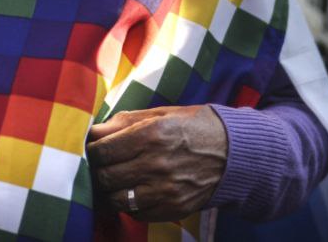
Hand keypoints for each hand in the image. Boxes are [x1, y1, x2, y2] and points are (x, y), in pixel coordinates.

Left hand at [86, 105, 226, 221]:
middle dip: (98, 171)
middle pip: (106, 177)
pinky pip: (138, 213)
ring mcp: (166, 189)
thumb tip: (95, 131)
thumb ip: (126, 121)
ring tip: (116, 180)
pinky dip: (131, 204)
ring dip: (112, 190)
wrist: (235, 151)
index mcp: (151, 134)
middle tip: (102, 165)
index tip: (95, 149)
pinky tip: (136, 191)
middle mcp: (157, 164)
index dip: (92, 151)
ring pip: (118, 199)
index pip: (103, 150)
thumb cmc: (194, 126)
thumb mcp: (162, 114)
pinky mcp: (175, 208)